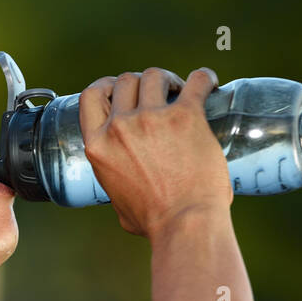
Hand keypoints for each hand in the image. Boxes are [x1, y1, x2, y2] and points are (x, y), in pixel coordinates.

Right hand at [78, 67, 229, 236]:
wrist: (184, 224)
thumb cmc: (154, 221)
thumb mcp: (117, 201)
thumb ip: (117, 183)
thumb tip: (127, 187)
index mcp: (98, 146)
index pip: (91, 96)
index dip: (107, 86)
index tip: (121, 89)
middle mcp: (120, 127)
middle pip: (126, 81)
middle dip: (142, 83)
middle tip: (159, 96)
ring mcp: (152, 118)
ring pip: (155, 76)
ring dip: (168, 80)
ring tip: (181, 91)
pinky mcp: (186, 116)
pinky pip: (196, 81)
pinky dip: (204, 78)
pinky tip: (209, 82)